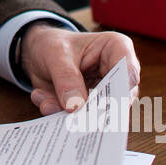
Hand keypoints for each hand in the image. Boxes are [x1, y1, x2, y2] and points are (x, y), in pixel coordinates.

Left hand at [18, 24, 140, 114]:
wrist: (37, 54)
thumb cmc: (53, 45)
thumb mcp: (55, 54)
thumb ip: (65, 77)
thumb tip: (75, 106)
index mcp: (116, 48)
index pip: (128, 72)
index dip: (121, 91)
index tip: (106, 106)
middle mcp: (116, 74)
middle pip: (118, 99)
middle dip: (95, 111)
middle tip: (75, 116)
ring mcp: (104, 94)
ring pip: (99, 114)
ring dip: (72, 115)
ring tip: (49, 105)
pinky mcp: (89, 108)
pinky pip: (80, 120)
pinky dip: (60, 115)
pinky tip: (45, 102)